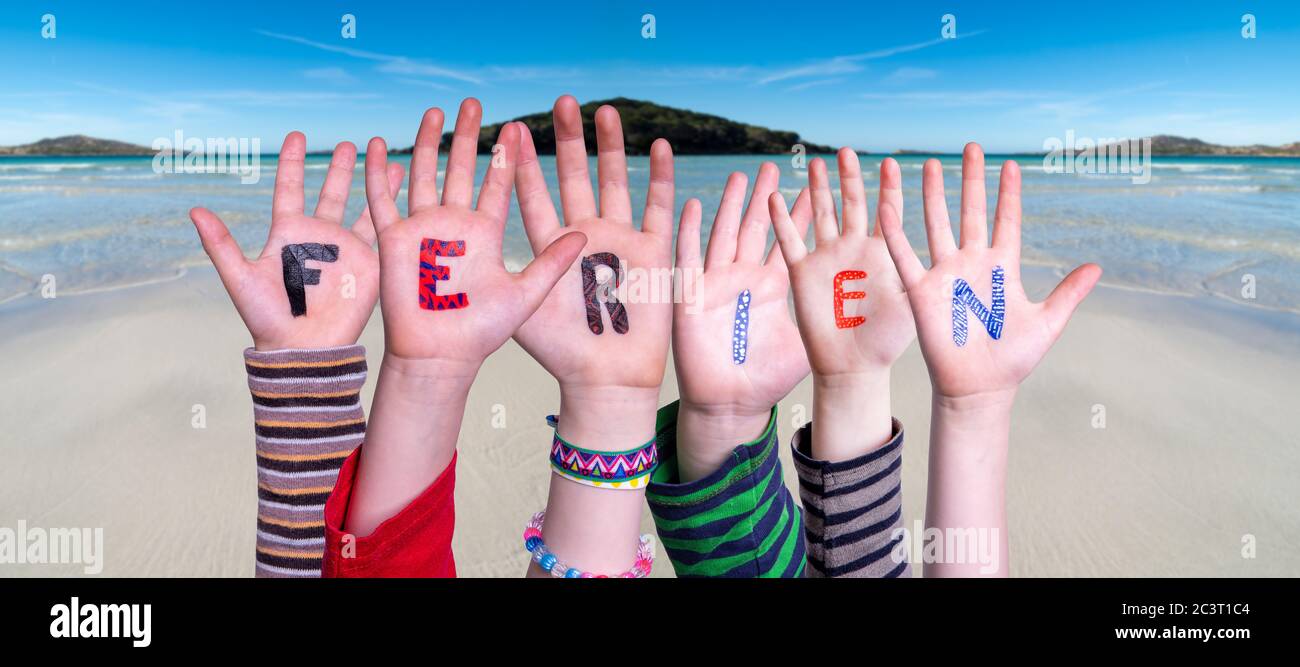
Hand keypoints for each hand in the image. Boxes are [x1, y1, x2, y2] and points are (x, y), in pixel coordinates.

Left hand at [189, 132, 402, 349]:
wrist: (305, 350)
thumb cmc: (269, 318)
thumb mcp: (241, 278)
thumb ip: (221, 244)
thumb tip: (194, 210)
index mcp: (288, 234)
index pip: (290, 189)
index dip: (293, 162)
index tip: (298, 136)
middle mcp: (318, 237)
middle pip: (331, 192)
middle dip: (341, 168)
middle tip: (352, 143)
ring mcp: (345, 250)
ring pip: (362, 207)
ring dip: (374, 183)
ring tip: (387, 159)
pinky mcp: (367, 264)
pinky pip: (382, 231)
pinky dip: (392, 209)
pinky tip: (402, 192)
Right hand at [363, 100, 586, 374]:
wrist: (440, 357)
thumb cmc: (482, 333)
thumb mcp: (526, 294)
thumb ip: (552, 263)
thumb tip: (585, 234)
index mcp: (486, 233)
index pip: (497, 184)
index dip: (505, 155)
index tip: (516, 125)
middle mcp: (455, 225)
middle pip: (461, 169)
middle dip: (467, 136)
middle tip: (474, 103)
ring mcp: (423, 229)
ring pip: (424, 175)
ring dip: (427, 143)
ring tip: (434, 112)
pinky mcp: (395, 240)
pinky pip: (383, 201)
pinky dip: (379, 174)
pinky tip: (377, 146)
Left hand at [512, 97, 674, 439]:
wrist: (607, 378)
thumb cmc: (562, 351)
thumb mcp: (525, 306)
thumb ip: (507, 265)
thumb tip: (475, 229)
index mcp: (550, 245)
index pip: (533, 195)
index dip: (523, 163)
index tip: (512, 128)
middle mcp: (585, 235)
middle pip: (575, 177)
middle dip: (569, 140)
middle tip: (562, 102)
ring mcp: (620, 239)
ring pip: (615, 182)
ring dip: (612, 148)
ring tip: (605, 112)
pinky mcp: (652, 251)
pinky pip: (658, 208)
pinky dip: (660, 178)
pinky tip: (658, 147)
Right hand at [671, 163, 810, 478]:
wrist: (730, 405)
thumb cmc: (768, 379)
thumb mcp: (808, 341)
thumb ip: (830, 319)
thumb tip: (879, 298)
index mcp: (783, 282)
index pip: (802, 235)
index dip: (815, 205)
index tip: (832, 175)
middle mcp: (753, 275)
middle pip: (767, 224)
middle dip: (773, 194)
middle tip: (789, 162)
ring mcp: (723, 282)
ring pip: (730, 232)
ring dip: (736, 204)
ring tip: (745, 176)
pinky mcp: (697, 296)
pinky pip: (692, 258)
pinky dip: (691, 232)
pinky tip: (694, 206)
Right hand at [769, 150, 915, 377]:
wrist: (853, 366)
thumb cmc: (886, 340)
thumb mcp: (907, 300)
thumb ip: (908, 267)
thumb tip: (916, 237)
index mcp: (883, 253)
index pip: (886, 210)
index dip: (888, 186)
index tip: (891, 161)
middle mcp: (853, 250)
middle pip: (851, 203)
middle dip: (849, 177)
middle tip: (847, 151)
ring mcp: (827, 260)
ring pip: (821, 214)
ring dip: (818, 189)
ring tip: (816, 163)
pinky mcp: (803, 274)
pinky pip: (790, 241)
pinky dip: (782, 220)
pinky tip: (775, 197)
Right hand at [879, 143, 1100, 403]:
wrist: (978, 388)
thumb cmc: (1012, 360)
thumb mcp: (1047, 322)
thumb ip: (1069, 293)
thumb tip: (1098, 267)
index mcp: (1003, 268)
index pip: (1007, 221)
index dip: (1009, 194)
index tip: (1011, 165)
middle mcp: (973, 264)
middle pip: (972, 212)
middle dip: (971, 180)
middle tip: (970, 148)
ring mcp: (946, 275)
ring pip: (938, 224)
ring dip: (934, 195)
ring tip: (930, 164)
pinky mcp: (922, 292)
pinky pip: (906, 258)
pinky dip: (897, 234)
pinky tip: (890, 207)